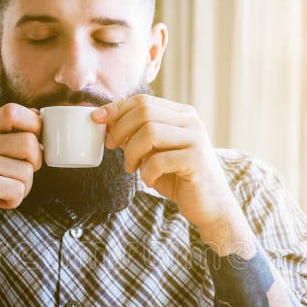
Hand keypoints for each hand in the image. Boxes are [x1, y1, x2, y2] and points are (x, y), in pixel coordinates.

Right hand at [0, 103, 41, 241]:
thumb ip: (11, 134)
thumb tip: (39, 114)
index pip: (13, 111)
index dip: (34, 124)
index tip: (37, 141)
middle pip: (30, 143)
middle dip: (34, 164)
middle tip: (18, 175)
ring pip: (27, 171)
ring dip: (23, 187)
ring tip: (2, 189)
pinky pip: (18, 190)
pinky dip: (14, 201)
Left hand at [91, 94, 241, 231]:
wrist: (209, 205)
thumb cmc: (179, 178)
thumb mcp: (154, 153)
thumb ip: (137, 136)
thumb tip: (106, 122)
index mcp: (181, 115)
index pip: (143, 101)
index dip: (116, 108)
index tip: (97, 119)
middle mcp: (191, 122)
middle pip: (144, 112)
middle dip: (120, 129)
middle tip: (111, 147)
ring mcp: (195, 139)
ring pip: (149, 132)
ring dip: (131, 152)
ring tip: (131, 168)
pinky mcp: (196, 160)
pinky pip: (158, 160)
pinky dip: (147, 173)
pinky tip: (150, 180)